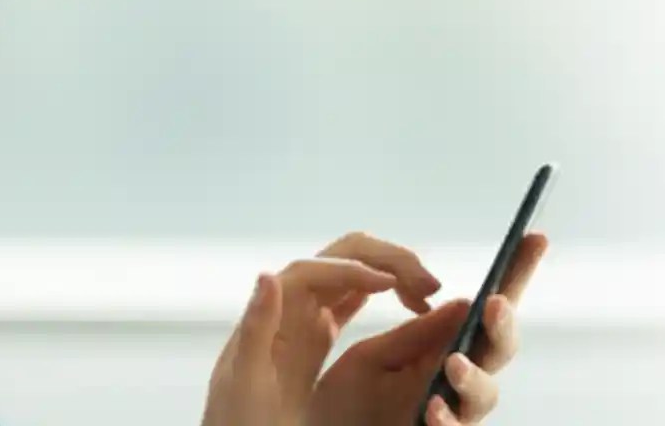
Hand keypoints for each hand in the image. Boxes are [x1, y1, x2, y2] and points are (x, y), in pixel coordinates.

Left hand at [201, 232, 444, 425]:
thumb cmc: (236, 416)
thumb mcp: (244, 378)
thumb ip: (256, 327)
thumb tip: (268, 275)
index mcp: (275, 308)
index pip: (318, 269)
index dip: (355, 269)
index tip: (391, 284)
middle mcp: (293, 301)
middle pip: (345, 255)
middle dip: (388, 259)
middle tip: (428, 285)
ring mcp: (308, 313)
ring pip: (357, 271)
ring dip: (394, 271)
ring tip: (427, 294)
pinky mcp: (320, 331)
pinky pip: (355, 297)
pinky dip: (387, 292)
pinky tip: (410, 303)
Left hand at [308, 232, 548, 425]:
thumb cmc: (347, 405)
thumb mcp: (374, 359)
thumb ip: (417, 336)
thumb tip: (466, 301)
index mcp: (445, 348)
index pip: (486, 309)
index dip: (515, 276)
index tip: (535, 237)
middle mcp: (457, 379)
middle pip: (499, 349)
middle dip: (503, 326)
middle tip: (493, 304)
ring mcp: (452, 412)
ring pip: (486, 395)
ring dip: (474, 377)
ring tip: (453, 363)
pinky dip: (448, 422)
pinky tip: (433, 408)